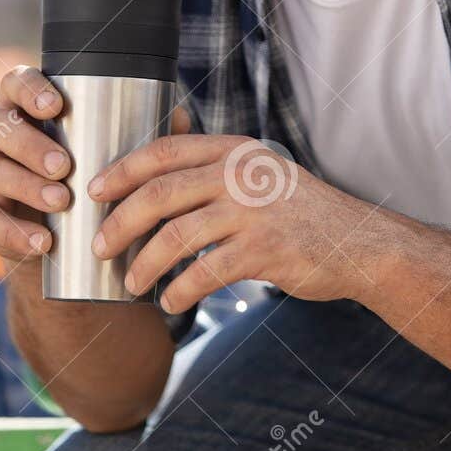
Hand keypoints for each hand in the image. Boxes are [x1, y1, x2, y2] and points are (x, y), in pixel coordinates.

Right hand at [0, 64, 196, 263]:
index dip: (30, 89)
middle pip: (0, 126)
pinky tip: (41, 241)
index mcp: (24, 107)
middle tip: (64, 165)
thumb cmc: (85, 174)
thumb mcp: (109, 150)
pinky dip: (14, 233)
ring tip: (61, 201)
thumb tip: (179, 117)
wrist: (59, 234)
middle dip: (31, 145)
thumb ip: (142, 131)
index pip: (15, 83)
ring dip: (25, 186)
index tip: (56, 106)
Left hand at [88, 135, 396, 314]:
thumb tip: (158, 155)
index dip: (121, 170)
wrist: (357, 242)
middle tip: (100, 247)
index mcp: (234, 149)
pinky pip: (205, 273)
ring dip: (145, 264)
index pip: (164, 150)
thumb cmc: (300, 212)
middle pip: (160, 193)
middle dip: (119, 223)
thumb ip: (215, 163)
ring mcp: (254, 211)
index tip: (93, 191)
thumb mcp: (260, 171)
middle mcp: (241, 173)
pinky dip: (180, 291)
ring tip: (131, 284)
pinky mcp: (265, 250)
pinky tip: (171, 301)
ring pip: (177, 236)